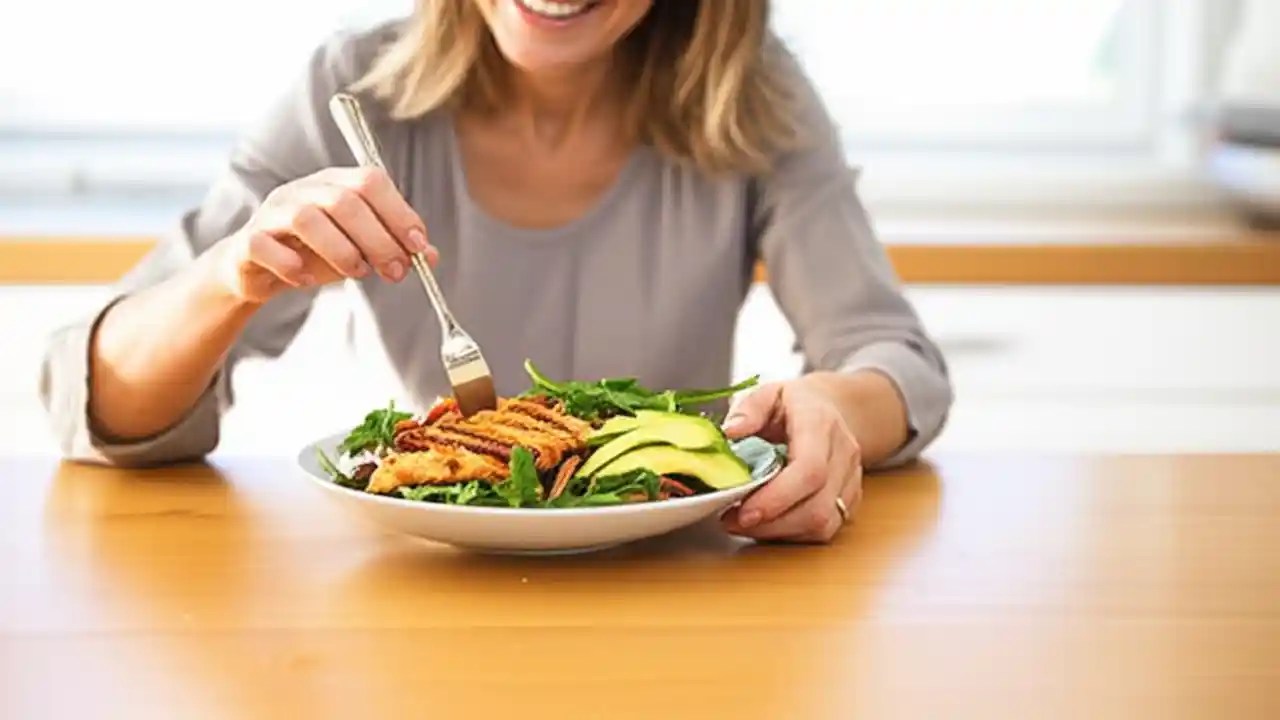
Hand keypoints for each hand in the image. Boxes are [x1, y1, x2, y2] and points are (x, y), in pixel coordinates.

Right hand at [209, 167, 438, 303]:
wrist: (257, 270)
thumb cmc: (314, 253)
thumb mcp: (360, 249)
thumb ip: (394, 247)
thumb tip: (432, 255)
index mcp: (334, 184)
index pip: (370, 181)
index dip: (399, 212)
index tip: (419, 246)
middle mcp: (302, 190)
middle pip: (344, 201)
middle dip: (378, 239)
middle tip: (396, 271)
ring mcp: (272, 212)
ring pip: (307, 218)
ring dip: (341, 250)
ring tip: (357, 273)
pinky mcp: (248, 240)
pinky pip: (265, 245)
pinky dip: (291, 264)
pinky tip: (305, 279)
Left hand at [720, 381, 862, 542]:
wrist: (830, 407)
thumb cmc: (793, 403)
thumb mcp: (766, 392)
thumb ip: (747, 408)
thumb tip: (731, 431)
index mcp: (820, 424)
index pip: (809, 469)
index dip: (777, 498)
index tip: (743, 512)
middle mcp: (843, 454)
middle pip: (816, 507)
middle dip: (771, 524)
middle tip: (732, 521)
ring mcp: (851, 479)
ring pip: (822, 524)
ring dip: (779, 532)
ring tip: (743, 523)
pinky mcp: (850, 499)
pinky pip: (824, 529)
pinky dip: (792, 533)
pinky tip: (767, 523)